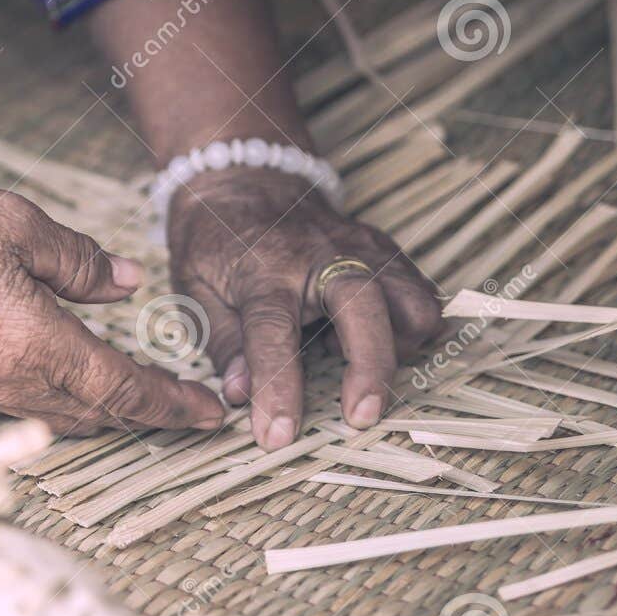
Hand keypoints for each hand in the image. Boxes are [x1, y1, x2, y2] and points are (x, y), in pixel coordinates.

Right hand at [0, 142, 223, 435]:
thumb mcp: (14, 224)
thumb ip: (78, 260)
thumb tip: (126, 283)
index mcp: (37, 343)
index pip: (123, 389)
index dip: (172, 405)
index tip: (210, 416)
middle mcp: (12, 381)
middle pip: (99, 415)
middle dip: (148, 416)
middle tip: (186, 410)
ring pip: (62, 416)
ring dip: (106, 414)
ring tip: (139, 402)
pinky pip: (27, 405)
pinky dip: (65, 403)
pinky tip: (72, 385)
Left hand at [167, 168, 442, 449]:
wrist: (247, 179)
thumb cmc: (217, 241)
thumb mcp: (196, 289)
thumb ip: (223, 344)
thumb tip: (239, 395)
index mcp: (264, 270)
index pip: (271, 336)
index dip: (276, 390)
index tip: (276, 436)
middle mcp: (322, 256)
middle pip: (366, 311)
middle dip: (370, 370)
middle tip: (359, 418)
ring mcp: (363, 250)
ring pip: (413, 303)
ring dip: (400, 348)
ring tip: (363, 370)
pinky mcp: (387, 253)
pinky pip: (420, 297)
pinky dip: (409, 330)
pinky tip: (372, 342)